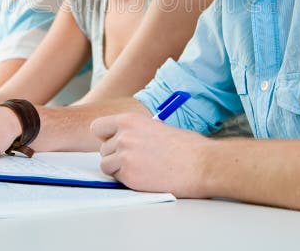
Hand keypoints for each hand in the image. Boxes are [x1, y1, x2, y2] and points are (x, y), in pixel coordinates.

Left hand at [91, 113, 211, 196]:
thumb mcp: (155, 127)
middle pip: (103, 149)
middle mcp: (123, 136)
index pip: (98, 127)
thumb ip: (134, 132)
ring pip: (106, 165)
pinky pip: (116, 179)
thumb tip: (120, 139)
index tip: (115, 142)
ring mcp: (125, 156)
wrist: (202, 163)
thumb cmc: (186, 146)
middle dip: (116, 155)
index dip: (106, 137)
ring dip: (119, 169)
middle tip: (137, 159)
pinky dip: (127, 180)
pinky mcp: (129, 176)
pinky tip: (146, 176)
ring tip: (141, 168)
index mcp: (129, 120)